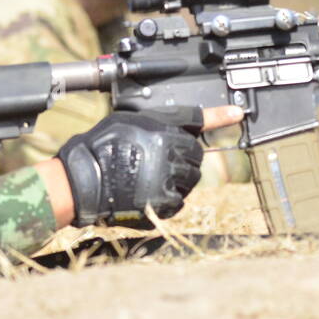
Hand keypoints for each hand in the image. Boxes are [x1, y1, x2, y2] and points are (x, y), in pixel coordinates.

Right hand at [55, 105, 241, 227]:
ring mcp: (167, 180)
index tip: (237, 114)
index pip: (197, 120)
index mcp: (161, 131)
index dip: (220, 116)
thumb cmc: (100, 147)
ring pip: (191, 178)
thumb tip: (186, 126)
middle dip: (185, 156)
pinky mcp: (163, 204)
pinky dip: (170, 198)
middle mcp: (169, 153)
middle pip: (196, 154)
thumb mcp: (129, 120)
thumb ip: (160, 122)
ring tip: (153, 176)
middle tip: (162, 159)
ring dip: (179, 177)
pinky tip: (151, 192)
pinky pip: (180, 200)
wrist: (81, 182)